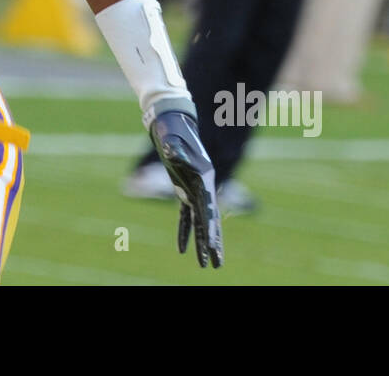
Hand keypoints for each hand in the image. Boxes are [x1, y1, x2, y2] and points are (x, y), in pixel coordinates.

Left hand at [150, 109, 223, 267]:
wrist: (171, 122)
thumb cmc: (172, 130)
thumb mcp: (172, 140)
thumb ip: (176, 150)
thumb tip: (174, 156)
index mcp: (204, 178)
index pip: (208, 209)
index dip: (211, 229)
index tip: (214, 247)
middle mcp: (203, 185)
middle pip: (209, 219)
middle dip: (212, 243)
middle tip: (216, 265)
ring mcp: (194, 188)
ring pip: (199, 220)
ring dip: (201, 242)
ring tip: (204, 263)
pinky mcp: (183, 189)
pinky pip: (185, 215)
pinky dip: (184, 231)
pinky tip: (183, 249)